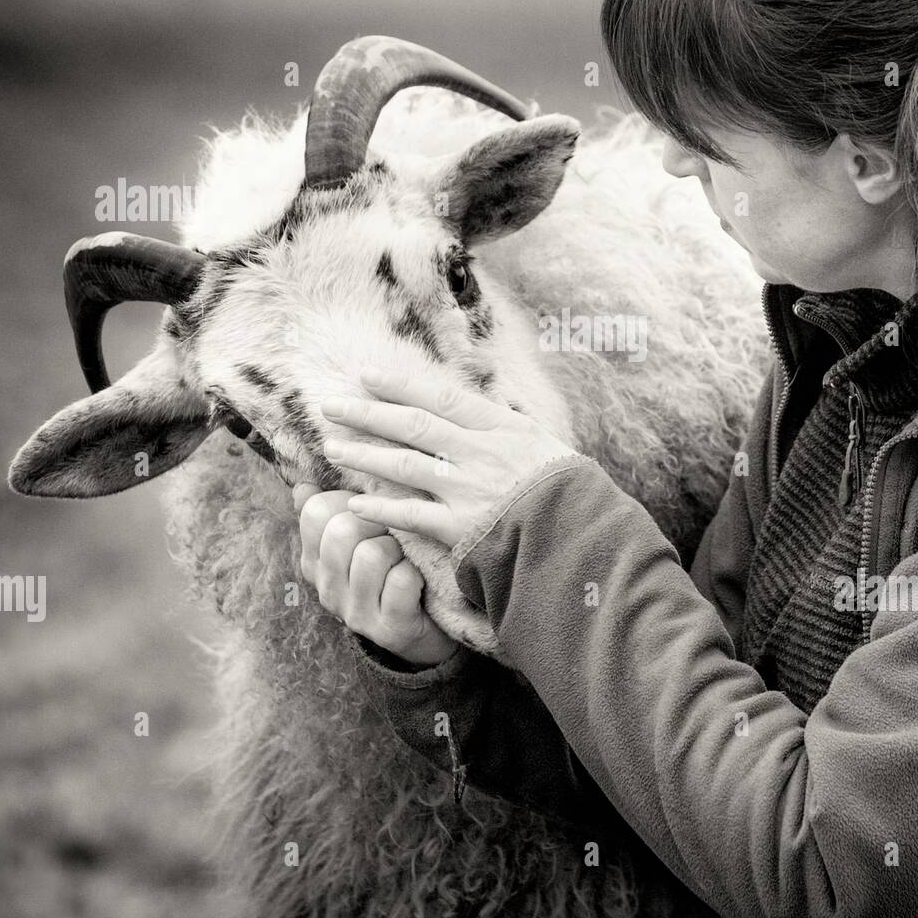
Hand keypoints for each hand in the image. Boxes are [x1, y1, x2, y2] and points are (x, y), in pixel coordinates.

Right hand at [294, 483, 456, 666]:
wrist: (426, 628)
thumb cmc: (391, 571)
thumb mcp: (358, 542)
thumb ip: (331, 513)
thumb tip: (303, 486)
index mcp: (315, 562)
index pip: (315, 511)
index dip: (347, 500)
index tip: (368, 512)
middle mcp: (327, 590)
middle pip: (341, 530)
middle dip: (375, 522)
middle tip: (391, 533)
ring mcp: (356, 614)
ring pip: (371, 555)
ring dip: (398, 549)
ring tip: (404, 556)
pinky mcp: (389, 630)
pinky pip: (401, 581)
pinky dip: (414, 573)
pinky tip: (417, 578)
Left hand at [318, 368, 575, 549]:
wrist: (586, 541)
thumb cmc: (571, 496)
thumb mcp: (547, 449)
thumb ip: (509, 432)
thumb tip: (480, 414)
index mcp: (505, 428)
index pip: (442, 398)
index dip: (400, 386)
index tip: (367, 376)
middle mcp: (483, 453)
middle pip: (413, 425)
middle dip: (368, 413)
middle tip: (330, 404)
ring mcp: (470, 490)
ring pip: (404, 464)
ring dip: (364, 454)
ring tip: (332, 446)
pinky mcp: (462, 528)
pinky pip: (410, 514)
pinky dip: (380, 507)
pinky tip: (354, 501)